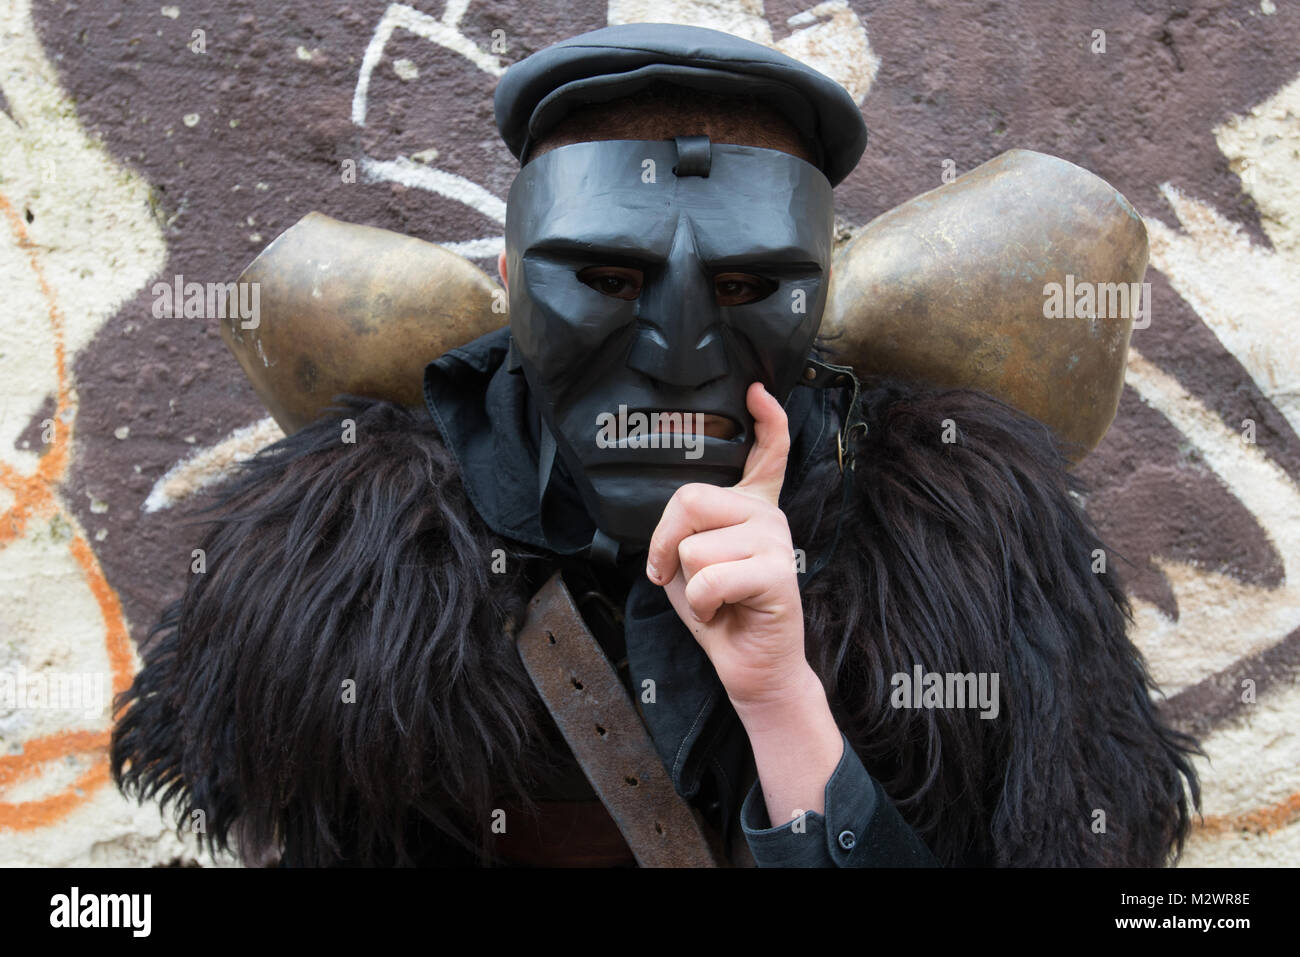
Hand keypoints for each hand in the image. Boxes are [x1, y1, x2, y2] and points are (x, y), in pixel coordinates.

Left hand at [645, 382, 809, 713]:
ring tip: (716, 599)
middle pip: (689, 499)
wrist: (751, 666)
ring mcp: (777, 540)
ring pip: (693, 547)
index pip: (766, 452)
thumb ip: (685, 529)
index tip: (758, 390)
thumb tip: (674, 519)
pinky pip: (709, 579)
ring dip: (688, 585)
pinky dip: (702, 606)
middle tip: (677, 575)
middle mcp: (768, 515)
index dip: (765, 419)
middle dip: (666, 544)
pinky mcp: (777, 573)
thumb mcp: (689, 563)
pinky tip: (724, 612)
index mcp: (751, 507)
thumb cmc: (719, 612)